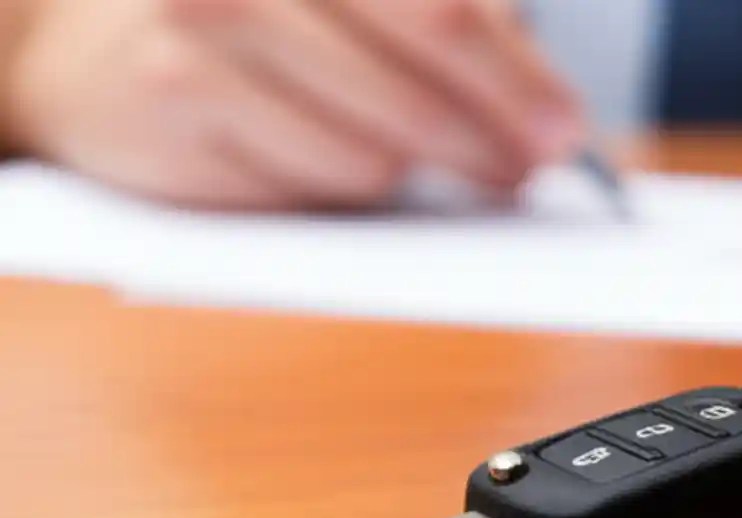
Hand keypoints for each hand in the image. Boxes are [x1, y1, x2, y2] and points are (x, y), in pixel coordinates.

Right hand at [6, 0, 582, 208]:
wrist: (84, 43)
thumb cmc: (248, 20)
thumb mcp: (350, 2)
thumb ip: (441, 25)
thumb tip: (538, 112)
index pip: (450, 9)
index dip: (519, 80)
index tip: (564, 133)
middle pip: (426, 69)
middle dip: (491, 136)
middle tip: (524, 172)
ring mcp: (208, 24)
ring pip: (378, 149)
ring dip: (410, 167)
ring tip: (405, 154)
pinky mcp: (177, 102)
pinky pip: (319, 183)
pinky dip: (341, 183)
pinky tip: (317, 156)